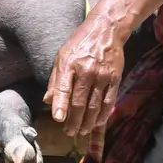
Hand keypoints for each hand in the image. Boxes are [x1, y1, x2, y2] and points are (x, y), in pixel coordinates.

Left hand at [43, 13, 128, 137]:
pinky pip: (108, 101)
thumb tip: (48, 100)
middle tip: (69, 132)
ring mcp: (102, 75)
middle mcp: (86, 70)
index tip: (58, 119)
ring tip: (81, 131)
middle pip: (79, 102)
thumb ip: (55, 79)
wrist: (107, 29)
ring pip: (94, 106)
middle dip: (74, 121)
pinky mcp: (115, 78)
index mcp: (69, 64)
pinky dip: (103, 115)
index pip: (63, 88)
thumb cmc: (81, 43)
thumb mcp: (62, 56)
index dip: (60, 105)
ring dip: (87, 122)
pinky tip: (97, 122)